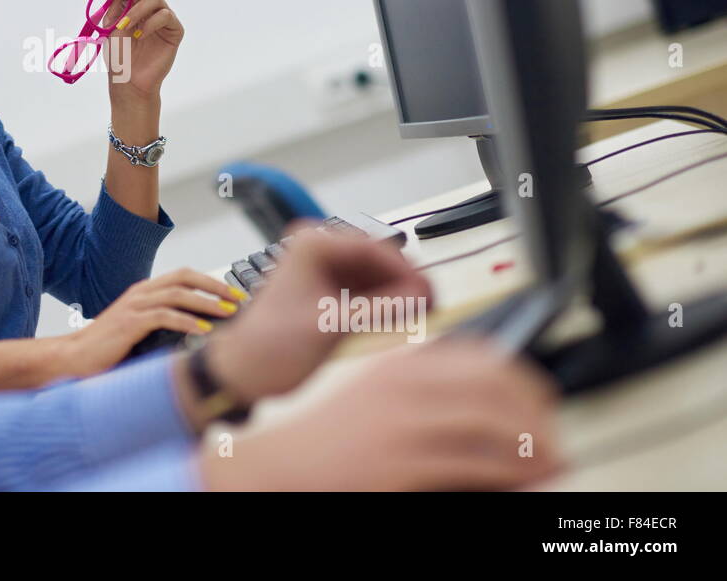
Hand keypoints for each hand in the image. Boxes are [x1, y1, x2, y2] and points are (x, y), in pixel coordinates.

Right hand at [57, 268, 242, 377]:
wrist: (74, 357)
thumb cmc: (107, 348)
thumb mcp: (139, 331)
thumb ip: (162, 324)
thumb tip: (198, 330)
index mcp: (144, 292)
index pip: (183, 276)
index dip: (210, 282)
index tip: (233, 295)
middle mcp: (140, 293)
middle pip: (184, 277)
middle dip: (215, 286)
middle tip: (238, 299)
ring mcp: (134, 306)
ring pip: (178, 294)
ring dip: (207, 303)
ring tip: (229, 313)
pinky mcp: (130, 323)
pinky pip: (164, 316)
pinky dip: (188, 322)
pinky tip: (204, 331)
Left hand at [101, 0, 182, 99]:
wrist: (127, 79)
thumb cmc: (119, 53)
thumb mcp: (110, 22)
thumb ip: (116, 1)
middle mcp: (151, 5)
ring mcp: (164, 17)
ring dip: (136, 11)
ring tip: (124, 27)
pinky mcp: (174, 30)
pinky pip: (165, 16)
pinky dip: (149, 23)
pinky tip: (139, 36)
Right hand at [200, 338, 564, 490]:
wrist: (280, 469)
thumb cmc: (325, 440)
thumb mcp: (373, 396)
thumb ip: (419, 389)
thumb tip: (481, 404)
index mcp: (398, 365)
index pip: (478, 355)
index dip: (522, 376)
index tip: (541, 397)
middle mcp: (405, 387)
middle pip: (495, 384)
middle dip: (538, 409)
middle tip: (554, 433)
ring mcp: (405, 426)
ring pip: (495, 424)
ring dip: (536, 444)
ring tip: (552, 460)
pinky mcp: (404, 465)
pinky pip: (477, 465)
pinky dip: (512, 474)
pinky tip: (525, 480)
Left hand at [208, 225, 432, 402]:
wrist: (246, 369)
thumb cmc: (273, 344)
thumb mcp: (332, 325)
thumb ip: (380, 308)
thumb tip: (422, 295)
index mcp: (312, 244)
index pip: (372, 248)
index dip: (405, 271)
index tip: (428, 292)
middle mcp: (318, 248)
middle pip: (377, 259)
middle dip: (404, 281)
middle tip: (430, 304)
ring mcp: (324, 268)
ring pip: (376, 274)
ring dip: (397, 292)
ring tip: (421, 313)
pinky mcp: (329, 288)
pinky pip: (367, 288)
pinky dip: (385, 301)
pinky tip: (401, 316)